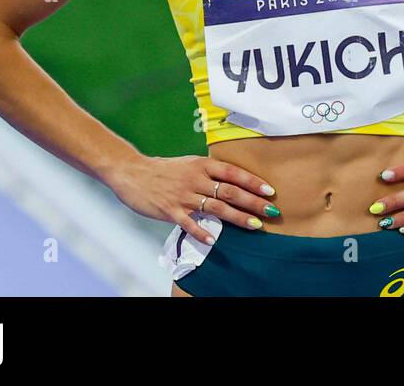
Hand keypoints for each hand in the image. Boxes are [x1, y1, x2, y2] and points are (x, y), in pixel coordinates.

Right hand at [105, 155, 279, 242]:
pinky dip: (202, 232)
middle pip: (230, 192)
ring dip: (237, 218)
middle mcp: (196, 179)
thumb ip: (209, 172)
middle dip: (253, 202)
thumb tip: (232, 181)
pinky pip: (190, 223)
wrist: (132, 172)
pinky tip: (215, 240)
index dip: (253, 182)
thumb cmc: (164, 169)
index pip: (233, 173)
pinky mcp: (170, 210)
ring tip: (254, 226)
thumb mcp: (189, 164)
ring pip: (216, 208)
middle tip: (271, 211)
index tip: (269, 191)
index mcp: (202, 165)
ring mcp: (184, 195)